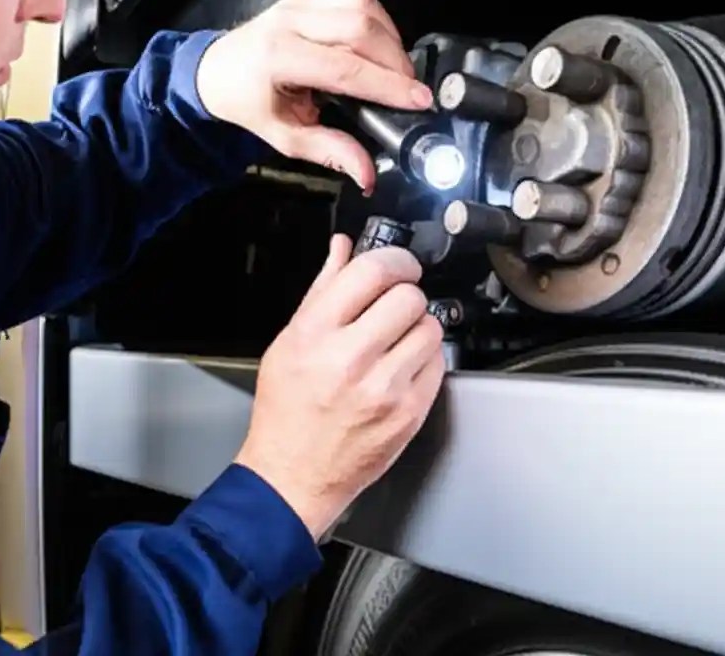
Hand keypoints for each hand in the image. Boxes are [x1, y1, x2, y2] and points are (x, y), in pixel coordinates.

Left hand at [195, 0, 432, 193]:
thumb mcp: (284, 136)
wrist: (217, 70)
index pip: (345, 68)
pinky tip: (381, 48)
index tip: (419, 100)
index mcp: (277, 58)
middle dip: (395, 63)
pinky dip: (379, 23)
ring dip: (390, 40)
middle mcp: (288, 23)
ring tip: (395, 72)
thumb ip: (329, 152)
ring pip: (364, 8)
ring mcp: (299, 3)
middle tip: (409, 91)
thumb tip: (367, 174)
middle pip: (361, 30)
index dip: (388, 85)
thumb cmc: (249, 103)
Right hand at [235, 235, 445, 540]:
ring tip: (395, 341)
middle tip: (393, 307)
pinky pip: (438, 364)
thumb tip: (343, 249)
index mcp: (314, 333)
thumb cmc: (286, 412)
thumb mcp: (287, 343)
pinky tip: (401, 368)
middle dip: (405, 296)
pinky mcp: (408, 412)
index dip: (394, 260)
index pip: (371, 271)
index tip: (398, 265)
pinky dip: (425, 359)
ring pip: (430, 328)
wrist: (293, 474)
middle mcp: (350, 358)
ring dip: (417, 328)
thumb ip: (321, 291)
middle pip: (408, 297)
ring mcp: (384, 387)